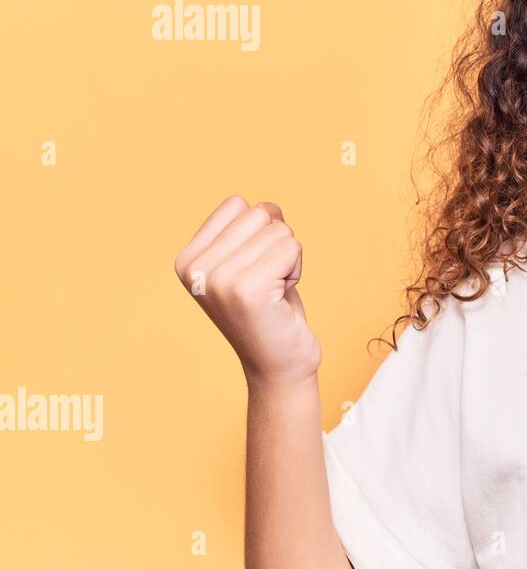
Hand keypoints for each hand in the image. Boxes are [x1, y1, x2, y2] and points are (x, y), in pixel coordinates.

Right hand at [174, 196, 320, 385]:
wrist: (278, 364)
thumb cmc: (269, 310)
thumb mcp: (246, 261)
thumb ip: (248, 228)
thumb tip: (269, 207)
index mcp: (186, 259)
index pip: (236, 204)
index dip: (258, 231)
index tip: (253, 267)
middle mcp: (195, 268)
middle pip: (259, 213)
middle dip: (275, 244)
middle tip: (267, 282)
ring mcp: (218, 279)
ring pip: (278, 229)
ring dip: (287, 258)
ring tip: (273, 290)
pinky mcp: (248, 289)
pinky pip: (291, 247)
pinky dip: (296, 269)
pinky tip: (282, 296)